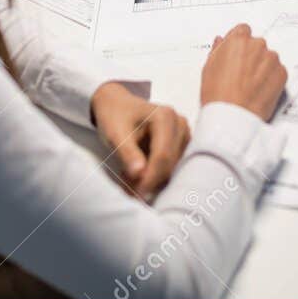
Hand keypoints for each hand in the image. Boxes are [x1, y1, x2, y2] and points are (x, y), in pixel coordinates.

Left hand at [90, 83, 190, 199]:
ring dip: (153, 178)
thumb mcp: (115, 134)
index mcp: (165, 117)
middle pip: (170, 163)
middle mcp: (179, 123)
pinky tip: (139, 172)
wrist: (116, 105)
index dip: (151, 177)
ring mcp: (183, 133)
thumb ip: (128, 154)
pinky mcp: (182, 143)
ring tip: (129, 178)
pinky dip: (156, 174)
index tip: (137, 193)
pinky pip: (173, 165)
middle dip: (150, 180)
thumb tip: (139, 174)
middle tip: (128, 189)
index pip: (163, 155)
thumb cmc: (114, 117)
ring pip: (173, 167)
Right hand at [200, 24, 286, 120]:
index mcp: (238, 40)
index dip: (239, 44)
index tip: (237, 54)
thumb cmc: (218, 94)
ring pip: (268, 58)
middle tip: (241, 74)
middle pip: (256, 44)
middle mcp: (258, 45)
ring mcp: (272, 59)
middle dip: (251, 56)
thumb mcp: (209, 68)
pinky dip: (271, 78)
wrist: (233, 117)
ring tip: (250, 85)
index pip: (243, 30)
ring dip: (262, 67)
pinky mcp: (282, 73)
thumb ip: (217, 49)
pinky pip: (277, 71)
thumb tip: (221, 41)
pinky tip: (259, 90)